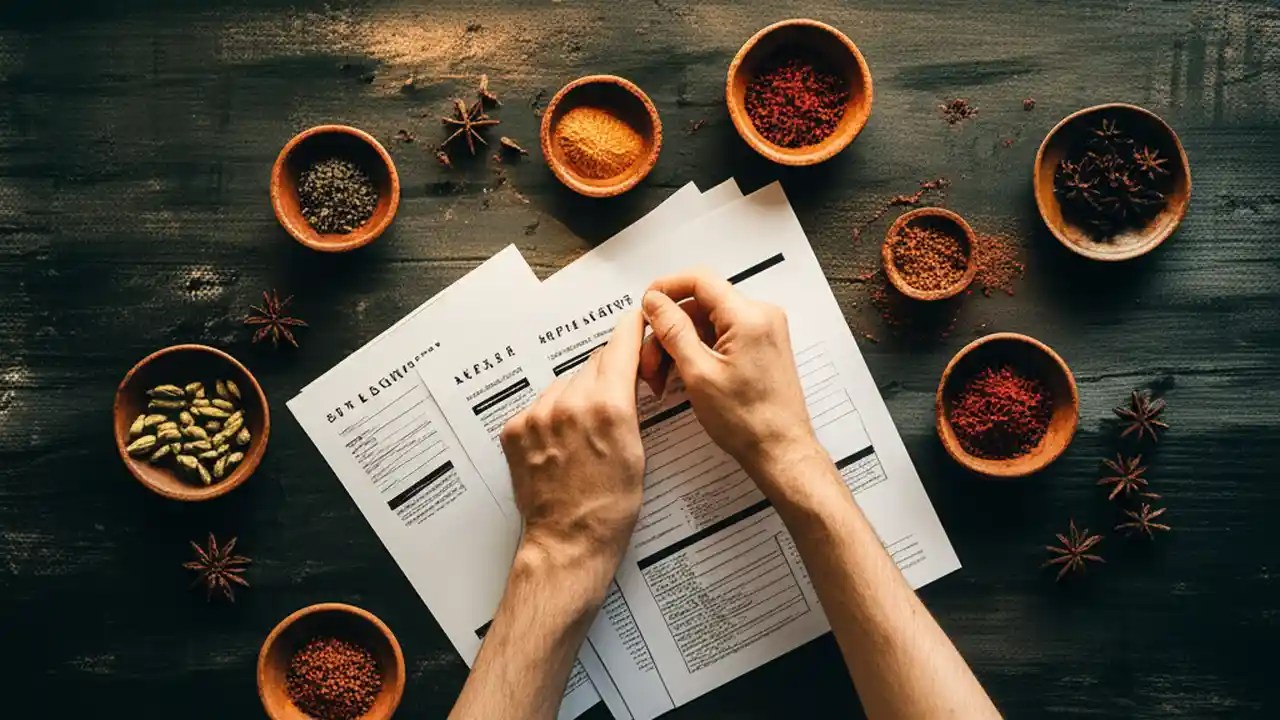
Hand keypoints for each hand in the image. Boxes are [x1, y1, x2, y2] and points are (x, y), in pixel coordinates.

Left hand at [500, 311, 646, 580]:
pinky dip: (551, 416)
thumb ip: (630, 405)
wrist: (568, 542)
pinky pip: (539, 406)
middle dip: (607, 375)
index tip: (637, 317)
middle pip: (593, 365)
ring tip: (584, 434)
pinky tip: (561, 443)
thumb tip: (629, 376)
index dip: (632, 329)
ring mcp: (537, 416)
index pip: (621, 346)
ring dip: (576, 397)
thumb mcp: (637, 451)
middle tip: (614, 401)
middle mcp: (569, 404)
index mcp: (608, 407)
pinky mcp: (515, 429)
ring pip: (564, 384)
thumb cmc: (609, 508)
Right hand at [638, 270, 816, 480]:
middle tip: (650, 359)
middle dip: (669, 328)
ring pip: (708, 322)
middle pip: (701, 303)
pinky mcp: (761, 346)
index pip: (699, 280)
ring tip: (664, 375)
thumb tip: (654, 301)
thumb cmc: (748, 422)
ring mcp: (764, 331)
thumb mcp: (698, 374)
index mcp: (749, 317)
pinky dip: (699, 350)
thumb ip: (673, 330)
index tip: (646, 305)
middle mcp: (761, 316)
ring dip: (681, 342)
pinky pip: (722, 335)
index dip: (666, 288)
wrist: (780, 451)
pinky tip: (684, 374)